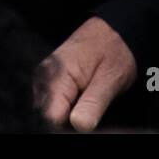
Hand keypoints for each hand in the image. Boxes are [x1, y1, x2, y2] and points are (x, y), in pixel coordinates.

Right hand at [36, 16, 136, 131]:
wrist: (113, 29)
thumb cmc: (114, 49)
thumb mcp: (111, 77)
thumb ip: (93, 103)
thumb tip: (79, 126)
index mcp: (56, 76)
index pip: (50, 117)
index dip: (66, 129)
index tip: (85, 126)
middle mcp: (43, 78)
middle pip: (46, 117)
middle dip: (66, 124)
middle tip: (90, 115)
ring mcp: (44, 80)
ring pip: (48, 113)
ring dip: (65, 117)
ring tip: (88, 106)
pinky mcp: (49, 83)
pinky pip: (52, 105)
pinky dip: (65, 110)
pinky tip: (81, 105)